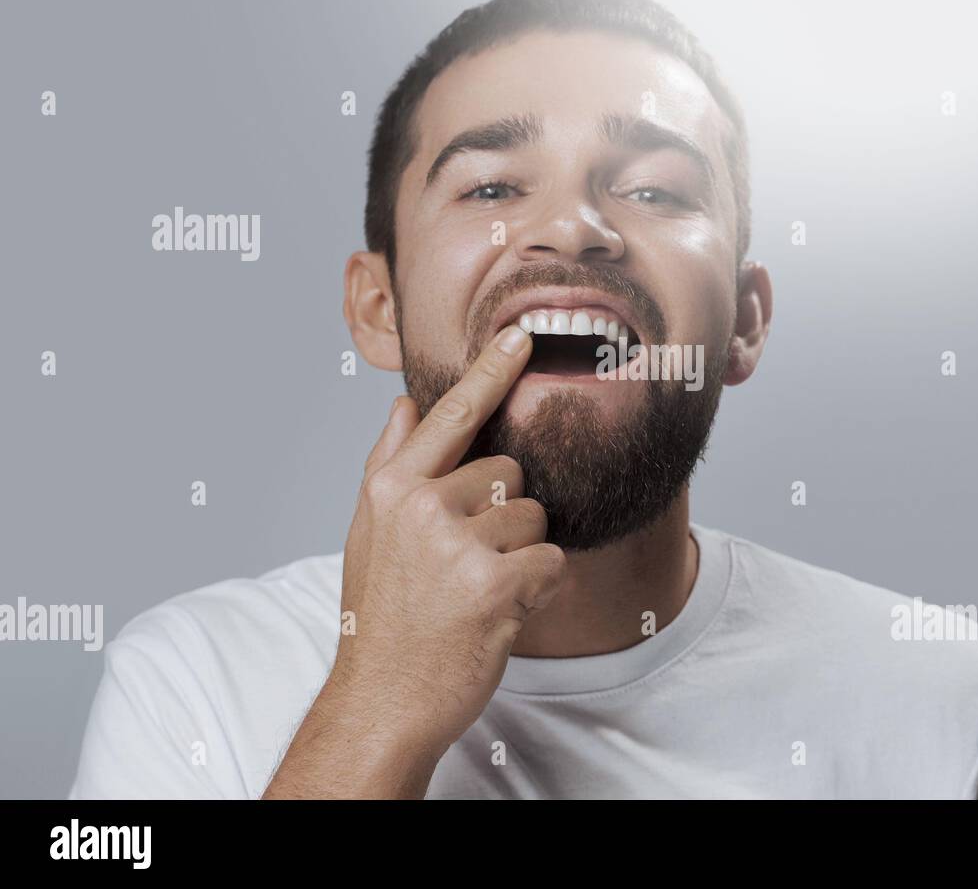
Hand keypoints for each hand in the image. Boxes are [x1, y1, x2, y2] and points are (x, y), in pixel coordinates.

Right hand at [264, 325, 565, 797]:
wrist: (383, 702)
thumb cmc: (383, 618)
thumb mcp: (369, 536)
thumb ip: (390, 466)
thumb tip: (407, 404)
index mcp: (391, 488)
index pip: (451, 414)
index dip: (491, 371)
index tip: (522, 334)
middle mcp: (420, 505)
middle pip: (511, 473)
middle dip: (506, 517)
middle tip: (468, 566)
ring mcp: (455, 543)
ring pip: (535, 518)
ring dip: (521, 557)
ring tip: (478, 593)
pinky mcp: (492, 582)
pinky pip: (550, 561)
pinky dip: (536, 590)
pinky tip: (499, 613)